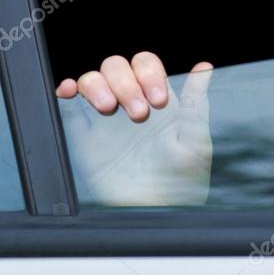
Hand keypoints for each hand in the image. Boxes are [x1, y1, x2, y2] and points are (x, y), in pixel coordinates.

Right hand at [56, 52, 212, 205]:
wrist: (156, 210)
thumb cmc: (183, 179)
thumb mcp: (195, 139)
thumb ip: (196, 101)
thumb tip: (205, 66)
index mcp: (159, 100)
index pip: (146, 64)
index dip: (148, 73)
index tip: (158, 101)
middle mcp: (131, 102)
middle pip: (117, 66)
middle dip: (126, 82)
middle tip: (138, 115)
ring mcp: (106, 118)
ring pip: (93, 78)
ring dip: (98, 85)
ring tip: (108, 110)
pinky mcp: (84, 135)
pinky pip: (69, 104)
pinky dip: (67, 89)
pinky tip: (71, 92)